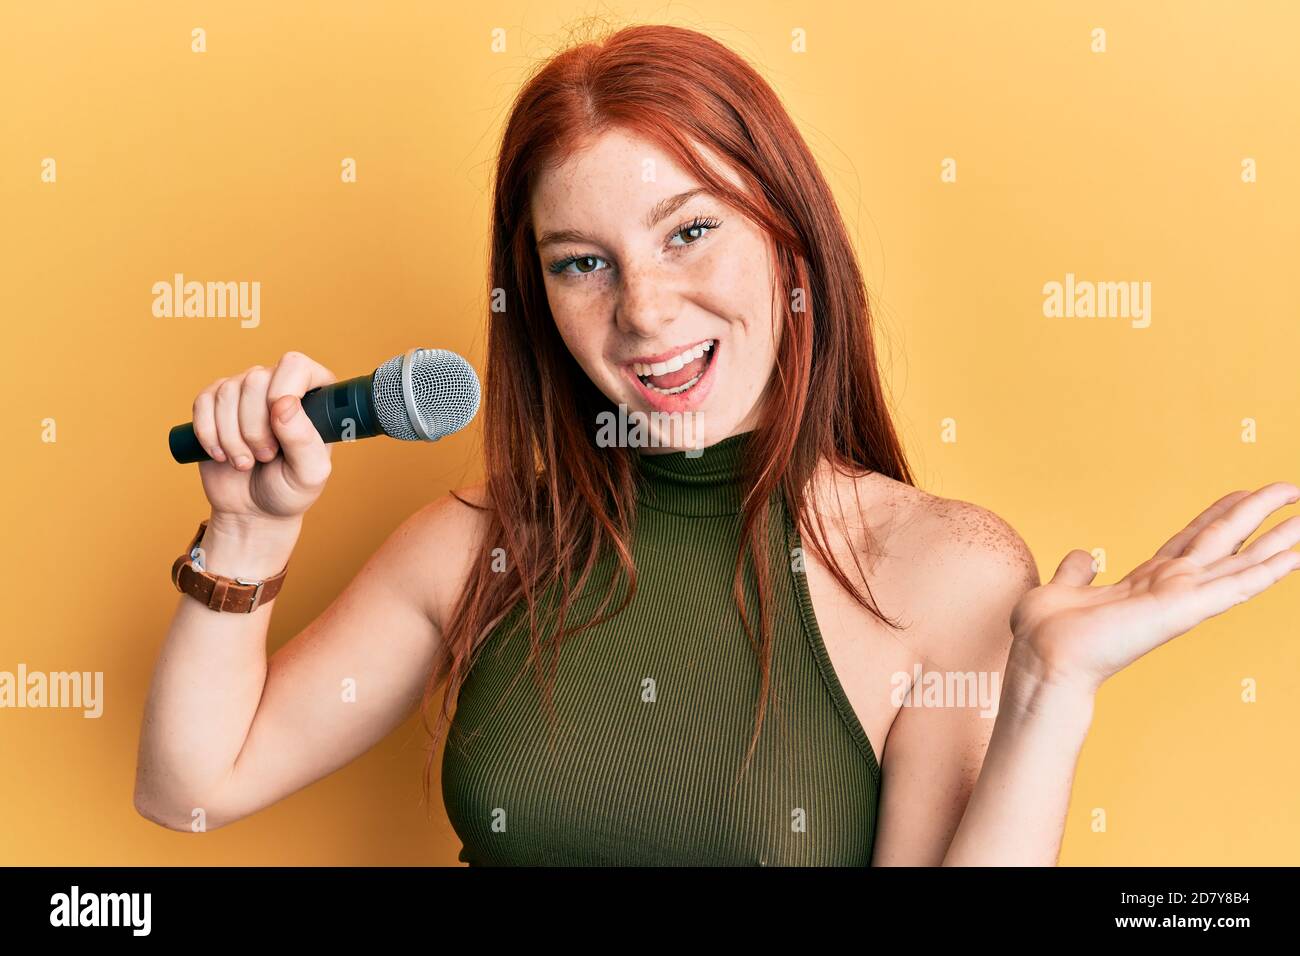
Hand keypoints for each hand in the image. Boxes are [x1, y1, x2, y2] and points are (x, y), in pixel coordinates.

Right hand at [190, 351, 336, 523]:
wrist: (253, 509)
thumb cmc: (289, 489)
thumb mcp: (309, 473)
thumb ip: (304, 439)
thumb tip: (283, 403)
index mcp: (313, 394)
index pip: (295, 365)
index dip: (281, 392)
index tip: (278, 426)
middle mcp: (278, 384)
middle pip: (255, 379)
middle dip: (255, 427)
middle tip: (265, 456)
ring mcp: (244, 392)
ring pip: (226, 392)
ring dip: (232, 437)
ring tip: (245, 462)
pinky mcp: (214, 405)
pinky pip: (202, 403)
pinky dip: (208, 434)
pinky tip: (220, 455)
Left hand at [1009, 481, 1299, 694]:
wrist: (1045, 659)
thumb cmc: (1048, 634)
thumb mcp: (1062, 589)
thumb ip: (1076, 572)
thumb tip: (1083, 557)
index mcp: (1146, 580)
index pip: (1192, 539)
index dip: (1218, 514)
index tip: (1242, 492)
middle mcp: (1170, 587)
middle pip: (1224, 539)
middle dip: (1257, 512)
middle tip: (1292, 489)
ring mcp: (1181, 598)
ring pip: (1240, 560)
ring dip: (1276, 540)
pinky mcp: (1185, 609)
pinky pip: (1237, 586)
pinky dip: (1269, 571)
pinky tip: (1296, 555)